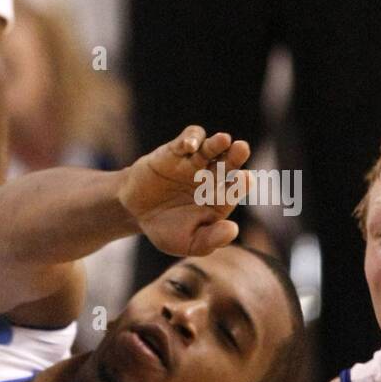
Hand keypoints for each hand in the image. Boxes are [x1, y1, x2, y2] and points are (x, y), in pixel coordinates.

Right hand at [119, 126, 250, 255]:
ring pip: (211, 147)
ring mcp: (194, 162)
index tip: (244, 179)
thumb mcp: (188, 242)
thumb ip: (210, 239)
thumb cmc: (167, 228)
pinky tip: (189, 146)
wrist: (136, 213)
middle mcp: (211, 176)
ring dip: (218, 143)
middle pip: (229, 162)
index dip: (242, 182)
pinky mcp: (175, 152)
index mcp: (220, 197)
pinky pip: (188, 139)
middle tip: (242, 149)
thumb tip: (233, 230)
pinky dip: (191, 138)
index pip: (237, 187)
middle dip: (237, 155)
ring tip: (223, 140)